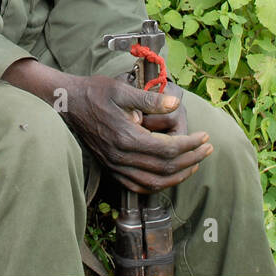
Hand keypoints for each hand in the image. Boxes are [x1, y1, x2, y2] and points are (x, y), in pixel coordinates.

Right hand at [62, 74, 211, 193]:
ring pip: (154, 182)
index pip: (167, 149)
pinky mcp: (111, 168)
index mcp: (126, 137)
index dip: (190, 145)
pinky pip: (139, 186)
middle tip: (207, 149)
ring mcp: (115, 165)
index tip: (204, 137)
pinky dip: (158, 184)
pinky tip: (169, 176)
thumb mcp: (122, 89)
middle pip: (165, 168)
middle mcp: (121, 156)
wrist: (68, 103)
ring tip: (194, 163)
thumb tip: (175, 104)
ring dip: (178, 175)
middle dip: (191, 159)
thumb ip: (150, 100)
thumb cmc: (95, 92)